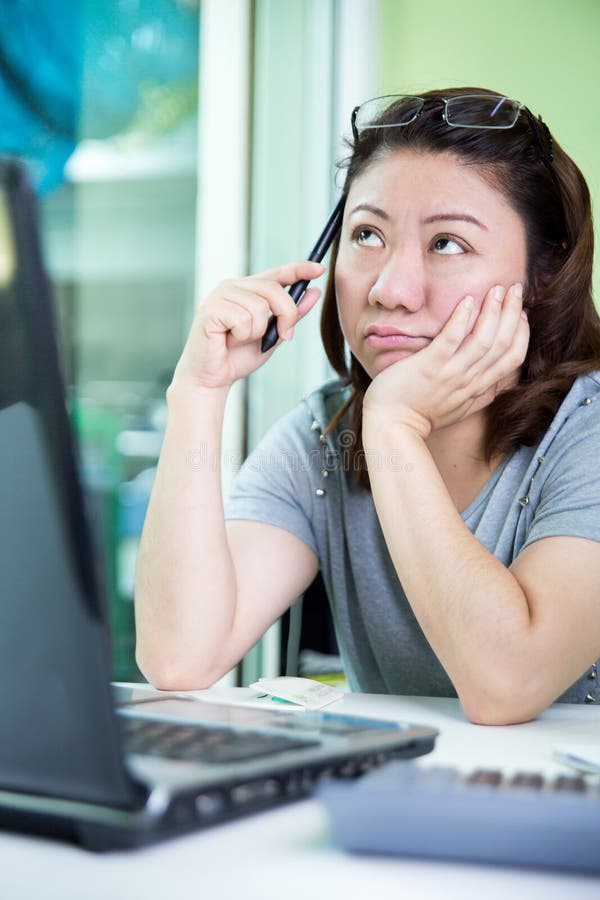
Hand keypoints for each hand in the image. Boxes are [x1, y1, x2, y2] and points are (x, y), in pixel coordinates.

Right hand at [171, 261, 324, 390]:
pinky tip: (229, 340)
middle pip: (273, 289)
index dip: (299, 269)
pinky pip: (243, 319)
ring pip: (258, 307)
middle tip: (283, 335)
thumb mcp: (273, 335)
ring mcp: (219, 296)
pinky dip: (243, 336)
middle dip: (286, 315)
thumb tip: (313, 292)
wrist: (212, 378)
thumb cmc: (237, 356)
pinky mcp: (210, 310)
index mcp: (247, 290)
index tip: (319, 268)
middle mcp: (232, 287)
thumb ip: (291, 315)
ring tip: (241, 339)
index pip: (277, 273)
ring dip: (257, 331)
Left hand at [362, 282, 528, 437]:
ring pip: (483, 340)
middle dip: (513, 314)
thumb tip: (495, 387)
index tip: (523, 314)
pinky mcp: (428, 366)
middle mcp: (469, 380)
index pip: (513, 359)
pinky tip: (468, 300)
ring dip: (493, 311)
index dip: (522, 333)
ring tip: (496, 289)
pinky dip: (461, 319)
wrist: (392, 426)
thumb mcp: (458, 410)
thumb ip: (478, 397)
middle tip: (516, 289)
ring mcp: (449, 373)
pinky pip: (451, 339)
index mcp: (478, 388)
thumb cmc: (421, 416)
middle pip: (503, 344)